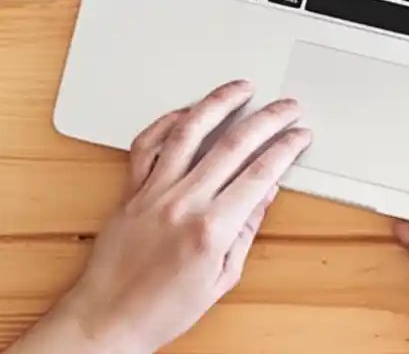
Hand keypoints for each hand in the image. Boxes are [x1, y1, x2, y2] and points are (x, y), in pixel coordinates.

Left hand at [7, 81, 311, 353]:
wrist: (108, 319)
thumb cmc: (162, 309)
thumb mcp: (222, 277)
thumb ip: (246, 230)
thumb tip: (266, 193)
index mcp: (212, 228)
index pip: (261, 173)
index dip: (286, 148)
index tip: (299, 135)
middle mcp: (183, 203)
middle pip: (234, 144)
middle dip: (268, 119)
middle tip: (286, 107)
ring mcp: (154, 192)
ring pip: (190, 131)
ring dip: (219, 103)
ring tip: (241, 89)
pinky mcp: (131, 191)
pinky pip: (148, 145)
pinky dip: (168, 122)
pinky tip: (187, 112)